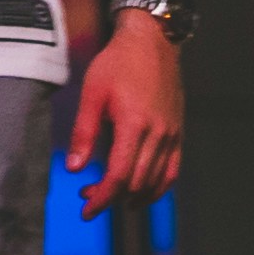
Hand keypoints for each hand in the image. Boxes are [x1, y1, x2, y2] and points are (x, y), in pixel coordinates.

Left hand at [71, 12, 183, 211]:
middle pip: (136, 183)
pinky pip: (172, 170)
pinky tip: (139, 191)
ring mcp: (172, 134)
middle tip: (88, 197)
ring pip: (156, 181)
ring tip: (109, 196)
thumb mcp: (92, 95)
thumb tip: (75, 169)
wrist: (152, 42)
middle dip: (111, 198)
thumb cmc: (118, 64)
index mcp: (135, 124)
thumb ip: (84, 134)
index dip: (102, 199)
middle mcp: (159, 133)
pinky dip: (156, 187)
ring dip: (133, 196)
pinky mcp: (178, 132)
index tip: (86, 212)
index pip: (119, 176)